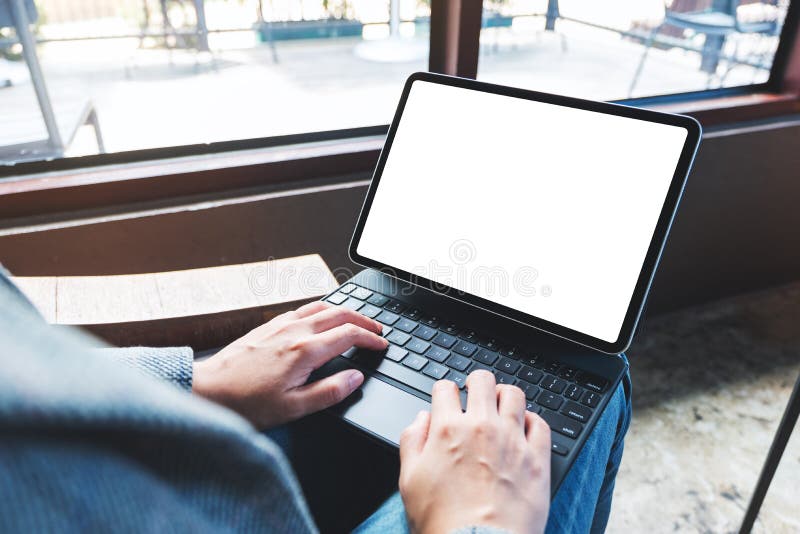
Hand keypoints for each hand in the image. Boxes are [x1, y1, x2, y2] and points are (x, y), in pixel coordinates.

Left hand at [192, 301, 387, 428]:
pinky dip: (322, 310)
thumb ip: (329, 392)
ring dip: (344, 311)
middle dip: (363, 319)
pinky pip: (303, 309)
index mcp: (305, 351)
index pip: (349, 335)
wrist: (206, 389)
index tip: (382, 345)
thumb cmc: (245, 403)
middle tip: (377, 329)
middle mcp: (294, 331)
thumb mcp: (293, 408)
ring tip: (356, 320)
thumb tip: (354, 378)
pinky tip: (321, 319)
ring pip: (321, 306)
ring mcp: (279, 325)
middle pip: (339, 313)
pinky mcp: (268, 326)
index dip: (371, 339)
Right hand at [399, 370, 550, 533]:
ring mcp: (513, 440)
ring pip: (514, 394)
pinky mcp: (537, 459)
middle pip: (483, 380)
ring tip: (501, 407)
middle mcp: (482, 426)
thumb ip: (412, 441)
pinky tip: (523, 430)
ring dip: (505, 396)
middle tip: (475, 396)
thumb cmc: (443, 521)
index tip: (447, 400)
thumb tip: (422, 419)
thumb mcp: (409, 480)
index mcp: (448, 429)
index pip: (445, 388)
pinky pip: (540, 423)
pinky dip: (531, 421)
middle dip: (475, 383)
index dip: (444, 392)